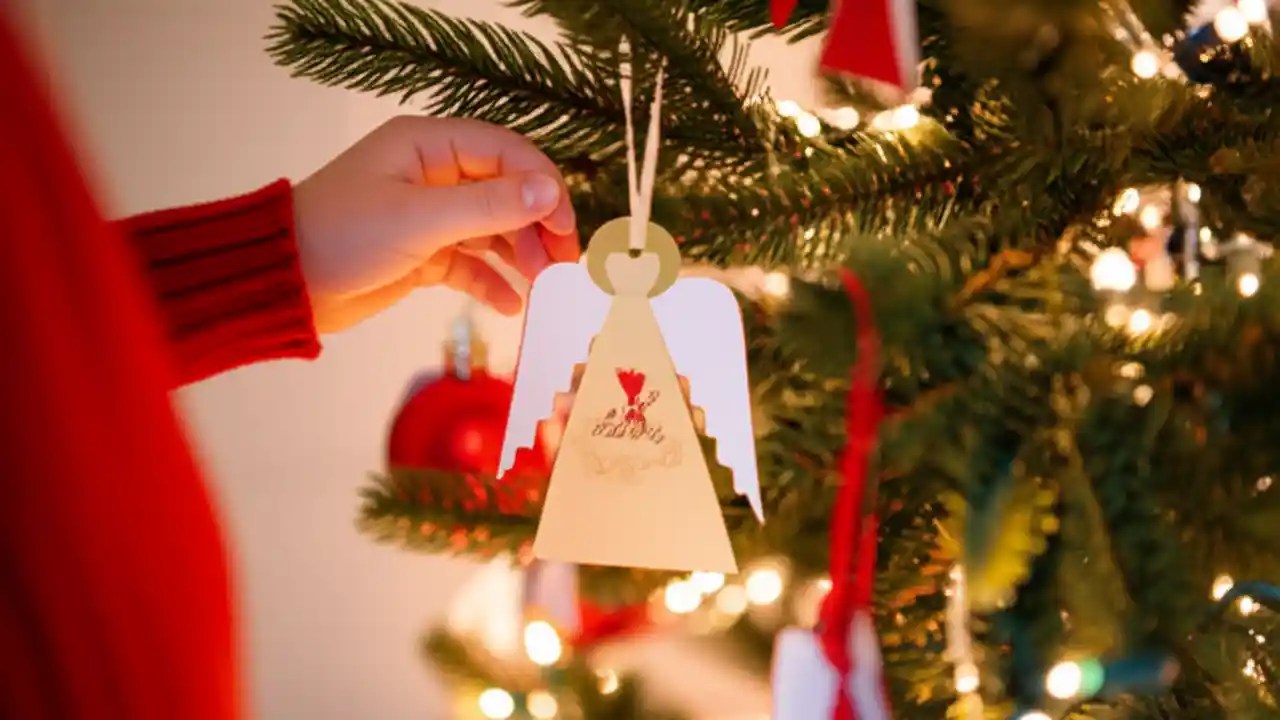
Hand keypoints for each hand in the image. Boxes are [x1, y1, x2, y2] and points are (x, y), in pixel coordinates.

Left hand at [293, 115, 578, 332]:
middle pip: (508, 192)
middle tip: (562, 269)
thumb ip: (489, 206)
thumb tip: (550, 192)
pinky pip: (472, 263)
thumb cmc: (342, 236)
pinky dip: (492, 282)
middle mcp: (434, 174)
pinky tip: (511, 306)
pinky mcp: (423, 255)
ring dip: (521, 257)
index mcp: (429, 145)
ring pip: (494, 230)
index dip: (543, 186)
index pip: (507, 153)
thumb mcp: (420, 219)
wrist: (283, 284)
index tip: (564, 229)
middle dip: (538, 228)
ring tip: (542, 289)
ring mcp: (430, 215)